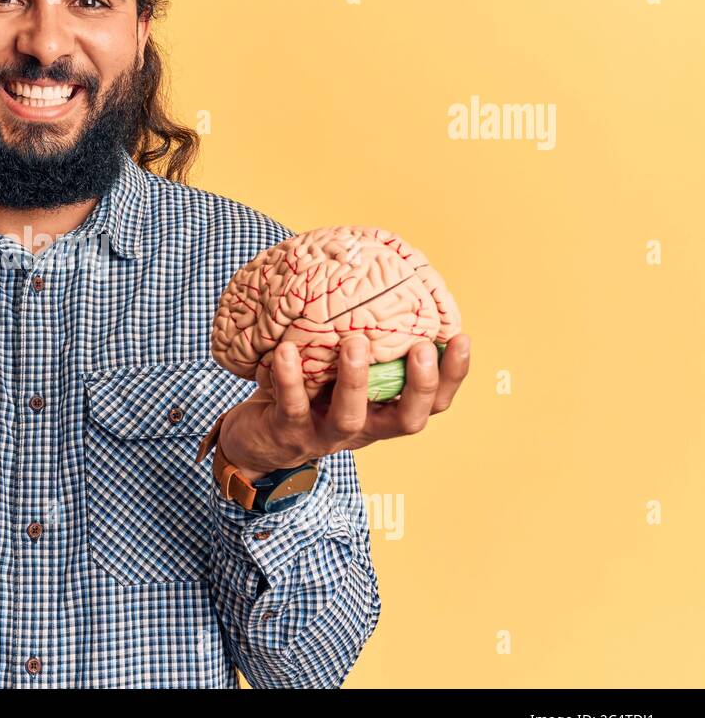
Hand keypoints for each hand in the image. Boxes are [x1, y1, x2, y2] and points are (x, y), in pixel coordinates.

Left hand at [218, 333, 471, 479]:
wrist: (256, 437)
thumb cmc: (307, 391)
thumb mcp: (340, 369)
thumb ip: (365, 343)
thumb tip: (385, 280)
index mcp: (383, 412)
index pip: (432, 402)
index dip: (452, 375)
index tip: (461, 337)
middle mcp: (363, 428)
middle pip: (407, 420)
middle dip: (419, 385)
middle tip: (422, 347)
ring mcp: (325, 435)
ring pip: (349, 417)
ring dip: (355, 380)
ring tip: (354, 342)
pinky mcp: (287, 434)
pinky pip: (292, 407)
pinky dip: (290, 379)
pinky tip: (285, 350)